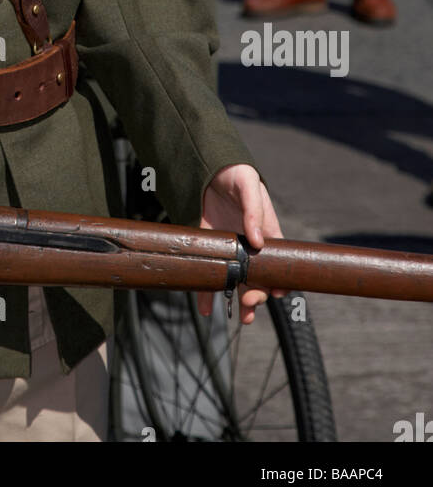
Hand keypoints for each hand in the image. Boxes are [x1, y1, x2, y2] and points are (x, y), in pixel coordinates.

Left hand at [197, 164, 285, 324]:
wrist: (210, 169)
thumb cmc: (237, 176)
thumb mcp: (249, 187)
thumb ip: (254, 212)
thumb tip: (257, 241)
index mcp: (267, 234)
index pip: (279, 263)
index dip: (281, 280)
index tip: (279, 292)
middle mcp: (251, 247)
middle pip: (259, 278)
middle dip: (259, 295)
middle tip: (251, 303)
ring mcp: (231, 250)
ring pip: (238, 282)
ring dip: (240, 302)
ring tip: (242, 318)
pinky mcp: (212, 249)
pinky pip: (212, 275)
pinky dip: (208, 294)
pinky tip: (206, 309)